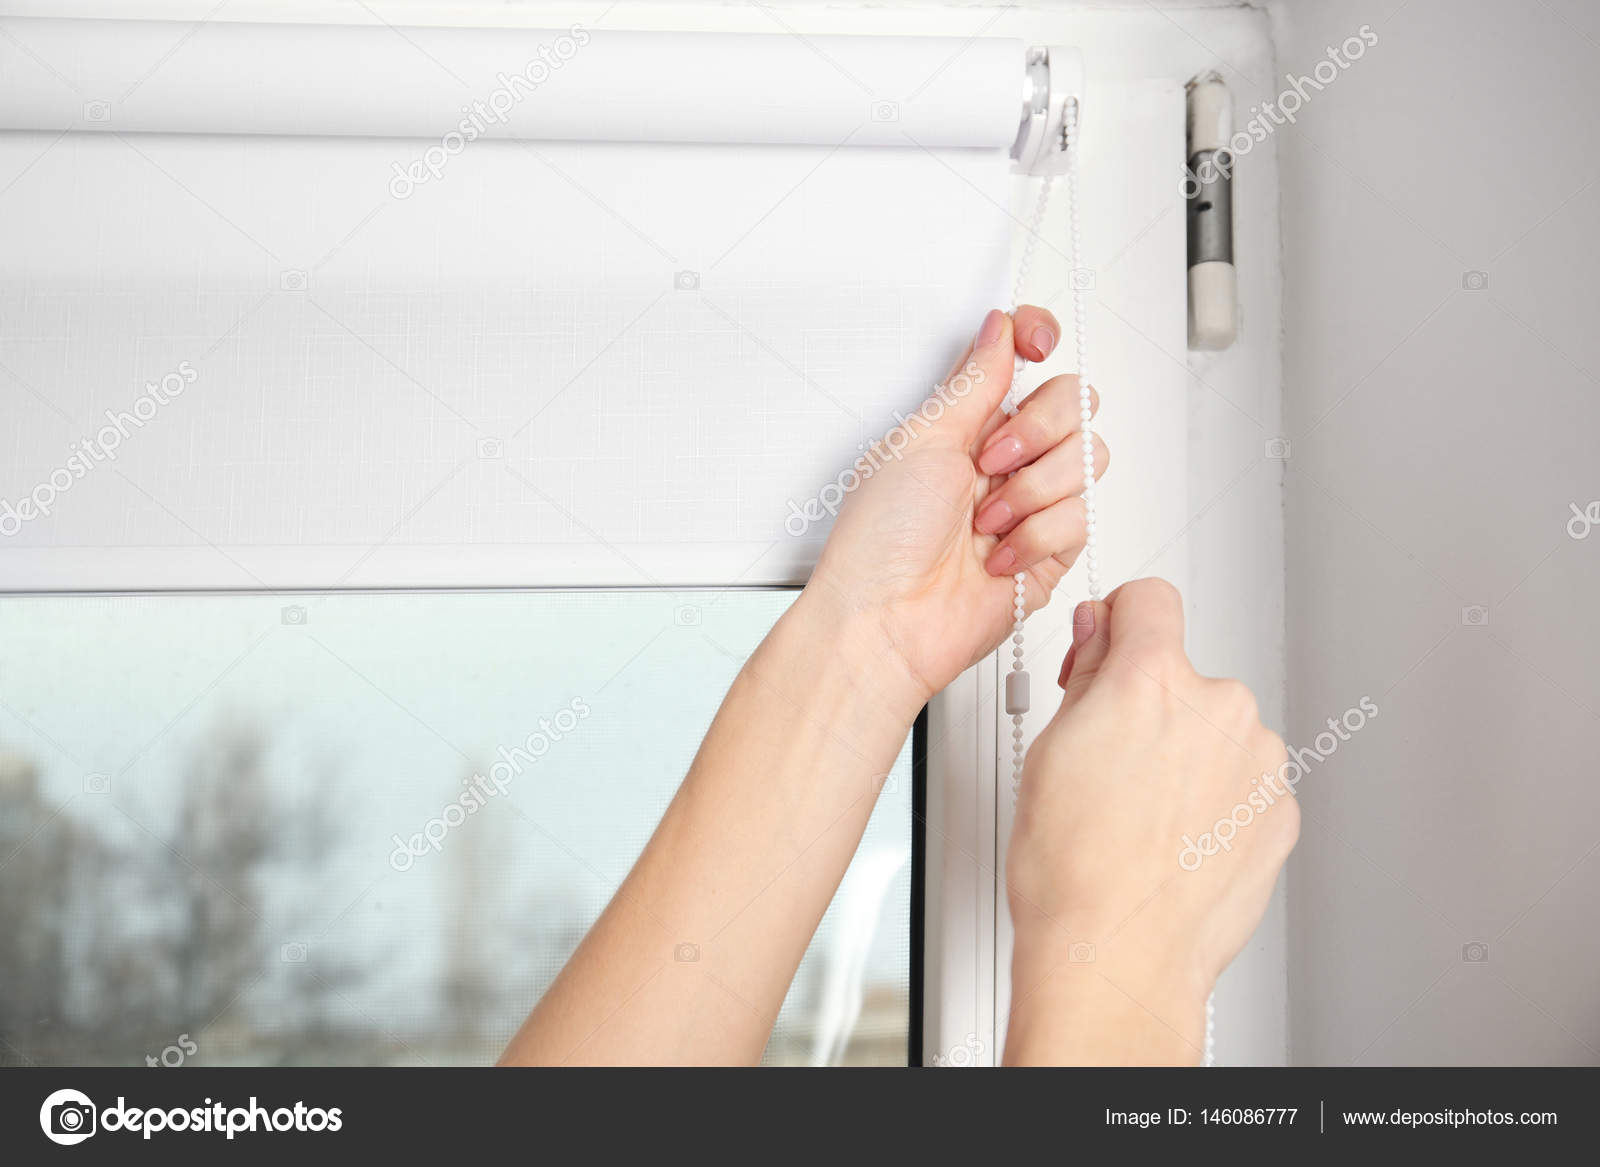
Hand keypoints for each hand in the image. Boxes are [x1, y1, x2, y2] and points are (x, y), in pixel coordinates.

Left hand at [804, 307, 1108, 701]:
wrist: (886, 622)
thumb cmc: (879, 541)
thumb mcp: (920, 439)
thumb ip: (974, 380)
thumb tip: (1000, 327)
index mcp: (967, 422)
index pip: (1024, 358)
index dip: (1040, 338)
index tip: (1036, 344)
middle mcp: (1004, 458)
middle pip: (1073, 402)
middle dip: (1037, 429)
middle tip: (989, 464)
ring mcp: (1030, 503)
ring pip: (1086, 459)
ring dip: (1031, 492)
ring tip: (985, 522)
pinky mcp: (1050, 551)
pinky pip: (1080, 519)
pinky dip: (1035, 538)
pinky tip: (997, 557)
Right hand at [1004, 579, 1296, 1063]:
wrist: (1117, 955)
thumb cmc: (1073, 869)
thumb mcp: (1049, 748)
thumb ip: (1088, 674)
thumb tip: (1102, 637)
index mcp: (1154, 680)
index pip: (1151, 599)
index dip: (1122, 618)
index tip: (1113, 640)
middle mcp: (1219, 709)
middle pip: (1185, 676)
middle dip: (1151, 705)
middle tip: (1109, 761)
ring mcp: (1259, 763)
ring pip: (1218, 733)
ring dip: (1188, 756)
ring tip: (1140, 815)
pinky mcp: (1279, 814)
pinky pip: (1245, 785)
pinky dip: (1214, 802)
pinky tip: (1172, 840)